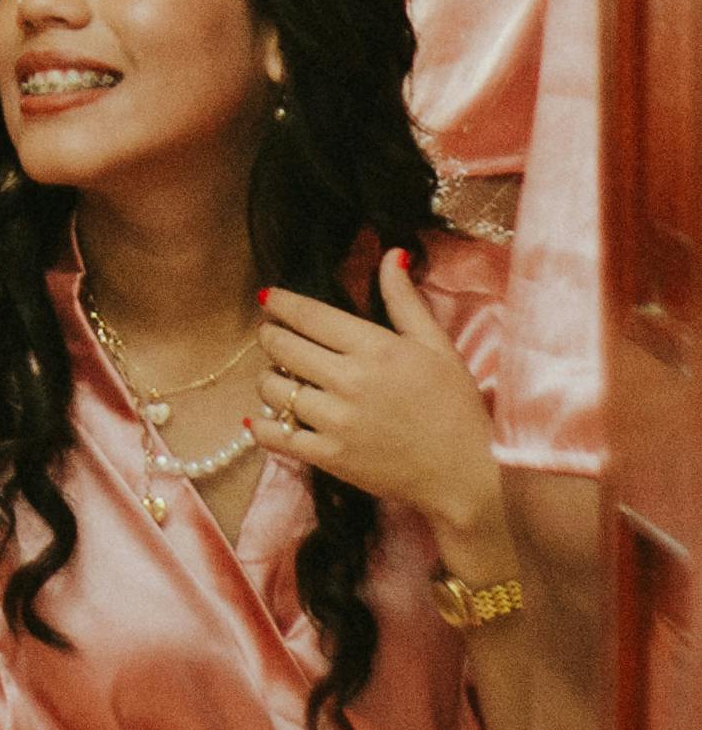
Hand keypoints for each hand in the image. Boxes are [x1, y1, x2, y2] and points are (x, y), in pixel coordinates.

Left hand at [259, 253, 503, 548]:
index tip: (268, 298)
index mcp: (374, 347)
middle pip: (281, 346)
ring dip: (270, 377)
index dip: (279, 302)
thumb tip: (391, 252)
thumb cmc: (456, 407)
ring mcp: (336, 421)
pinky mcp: (330, 458)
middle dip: (270, 335)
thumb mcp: (437, 346)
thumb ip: (405, 299)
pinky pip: (278, 436)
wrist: (467, 477)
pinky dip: (262, 426)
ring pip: (273, 388)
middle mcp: (348, 380)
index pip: (307, 314)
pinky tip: (263, 419)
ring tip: (282, 377)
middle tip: (273, 336)